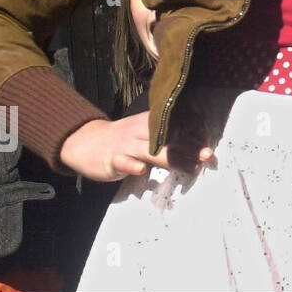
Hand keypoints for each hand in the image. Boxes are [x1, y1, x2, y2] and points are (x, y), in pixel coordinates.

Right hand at [59, 112, 212, 181]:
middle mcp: (140, 132)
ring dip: (172, 159)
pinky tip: (141, 170)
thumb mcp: (143, 133)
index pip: (175, 124)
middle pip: (168, 138)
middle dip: (189, 146)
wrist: (84, 142)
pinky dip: (132, 166)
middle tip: (207, 154)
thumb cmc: (123, 140)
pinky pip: (123, 162)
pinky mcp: (111, 160)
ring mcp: (126, 145)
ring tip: (191, 167)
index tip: (207, 141)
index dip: (193, 132)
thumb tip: (196, 147)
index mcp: (149, 122)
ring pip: (151, 151)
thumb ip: (166, 139)